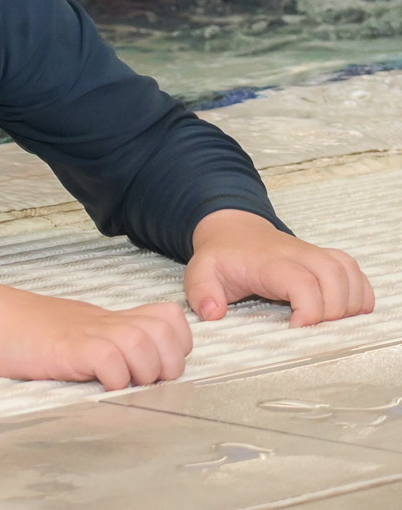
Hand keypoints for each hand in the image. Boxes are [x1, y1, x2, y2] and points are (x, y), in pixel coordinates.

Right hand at [0, 270, 191, 389]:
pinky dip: (114, 378)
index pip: (169, 319)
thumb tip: (133, 372)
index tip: (156, 364)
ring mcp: (89, 333)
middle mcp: (107, 323)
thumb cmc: (27, 331)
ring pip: (145, 346)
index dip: (174, 344)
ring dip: (141, 373)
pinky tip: (98, 383)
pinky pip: (112, 361)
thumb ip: (105, 343)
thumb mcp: (75, 329)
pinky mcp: (70, 348)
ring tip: (119, 383)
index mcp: (111, 321)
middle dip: (166, 364)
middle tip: (141, 380)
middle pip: (167, 333)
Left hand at [186, 208, 374, 325]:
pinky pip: (354, 270)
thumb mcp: (200, 271)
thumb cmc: (222, 256)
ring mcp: (313, 254)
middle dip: (333, 309)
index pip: (300, 280)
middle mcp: (296, 255)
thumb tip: (213, 313)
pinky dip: (360, 292)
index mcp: (267, 261)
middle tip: (317, 329)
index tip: (299, 328)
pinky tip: (350, 310)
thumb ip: (201, 292)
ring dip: (350, 302)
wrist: (232, 230)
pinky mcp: (324, 258)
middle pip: (332, 276)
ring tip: (334, 323)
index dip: (309, 308)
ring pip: (347, 271)